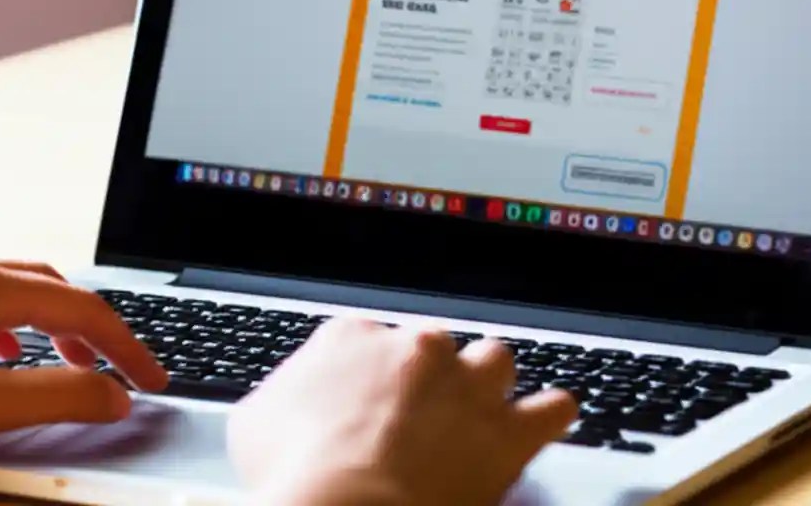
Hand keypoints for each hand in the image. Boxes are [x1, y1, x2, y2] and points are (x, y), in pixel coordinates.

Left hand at [0, 261, 166, 468]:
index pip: (82, 310)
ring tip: (73, 366)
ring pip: (18, 295)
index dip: (127, 348)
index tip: (153, 382)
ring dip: (57, 329)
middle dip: (98, 331)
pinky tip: (4, 358)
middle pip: (54, 291)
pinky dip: (16, 331)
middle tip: (123, 371)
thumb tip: (115, 397)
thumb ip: (54, 399)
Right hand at [229, 319, 577, 505]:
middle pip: (434, 346)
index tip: (365, 398)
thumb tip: (288, 403)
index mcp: (353, 337)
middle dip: (429, 375)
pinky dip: (549, 414)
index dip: (368, 372)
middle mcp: (416, 348)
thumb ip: (286, 393)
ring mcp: (467, 385)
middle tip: (415, 416)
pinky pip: (553, 407)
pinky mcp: (508, 430)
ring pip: (495, 361)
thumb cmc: (295, 473)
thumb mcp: (257, 421)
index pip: (368, 337)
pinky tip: (542, 422)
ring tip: (479, 412)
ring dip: (488, 384)